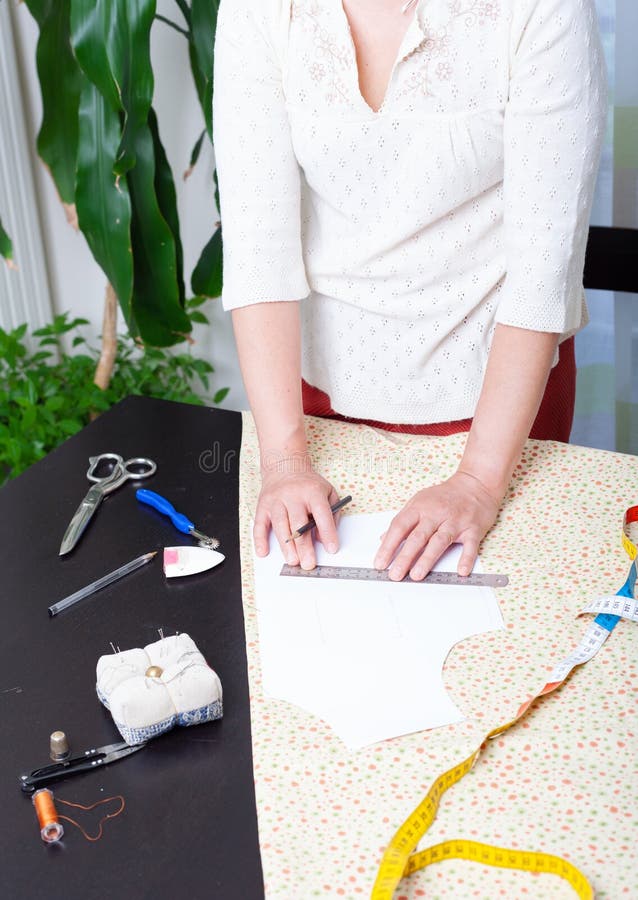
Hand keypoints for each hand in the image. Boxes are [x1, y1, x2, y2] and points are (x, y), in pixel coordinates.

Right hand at [254, 467, 341, 568]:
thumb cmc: (308, 484)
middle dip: (304, 546)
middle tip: (309, 563)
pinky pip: (259, 524)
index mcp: (312, 492)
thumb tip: (322, 538)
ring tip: (293, 560)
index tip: (332, 549)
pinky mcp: (263, 506)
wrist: (285, 466)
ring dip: (286, 546)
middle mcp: (293, 495)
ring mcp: (276, 501)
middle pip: (299, 524)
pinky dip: (260, 539)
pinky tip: (263, 552)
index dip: (328, 533)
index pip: (322, 514)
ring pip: (280, 526)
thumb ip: (331, 514)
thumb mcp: (328, 492)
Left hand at [373, 471, 501, 580]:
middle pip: (418, 537)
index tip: (380, 563)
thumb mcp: (419, 501)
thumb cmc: (445, 496)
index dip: (388, 545)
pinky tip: (461, 571)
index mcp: (420, 507)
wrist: (476, 484)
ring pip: (439, 541)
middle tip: (394, 575)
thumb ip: (403, 520)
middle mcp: (436, 514)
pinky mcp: (473, 529)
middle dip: (404, 557)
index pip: (399, 526)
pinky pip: (470, 545)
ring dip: (427, 559)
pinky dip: (466, 558)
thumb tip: (383, 538)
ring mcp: (455, 521)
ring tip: (416, 575)